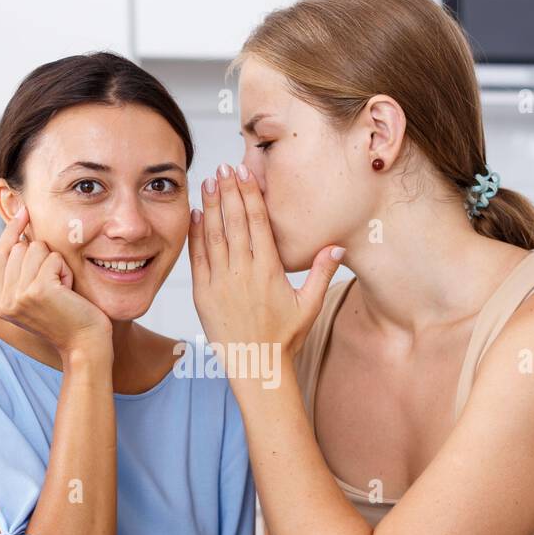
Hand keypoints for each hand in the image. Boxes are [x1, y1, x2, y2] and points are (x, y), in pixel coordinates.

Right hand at [0, 206, 111, 358]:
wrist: (85, 345)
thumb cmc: (68, 318)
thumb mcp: (37, 296)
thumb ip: (22, 272)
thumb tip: (21, 231)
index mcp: (0, 302)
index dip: (11, 231)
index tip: (24, 212)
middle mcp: (5, 300)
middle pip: (19, 247)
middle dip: (44, 256)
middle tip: (57, 285)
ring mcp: (19, 295)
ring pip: (36, 248)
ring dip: (55, 263)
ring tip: (63, 288)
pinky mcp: (38, 290)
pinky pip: (52, 258)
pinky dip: (65, 269)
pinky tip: (69, 290)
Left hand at [190, 163, 342, 360]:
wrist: (257, 367)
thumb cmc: (285, 338)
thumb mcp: (309, 305)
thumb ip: (321, 273)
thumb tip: (337, 247)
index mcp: (269, 270)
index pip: (258, 223)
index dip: (250, 194)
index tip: (244, 173)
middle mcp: (243, 272)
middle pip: (234, 222)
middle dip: (229, 192)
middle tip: (224, 168)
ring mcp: (220, 283)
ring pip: (214, 236)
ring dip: (211, 207)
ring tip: (209, 182)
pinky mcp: (204, 295)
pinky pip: (198, 259)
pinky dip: (196, 235)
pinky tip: (196, 215)